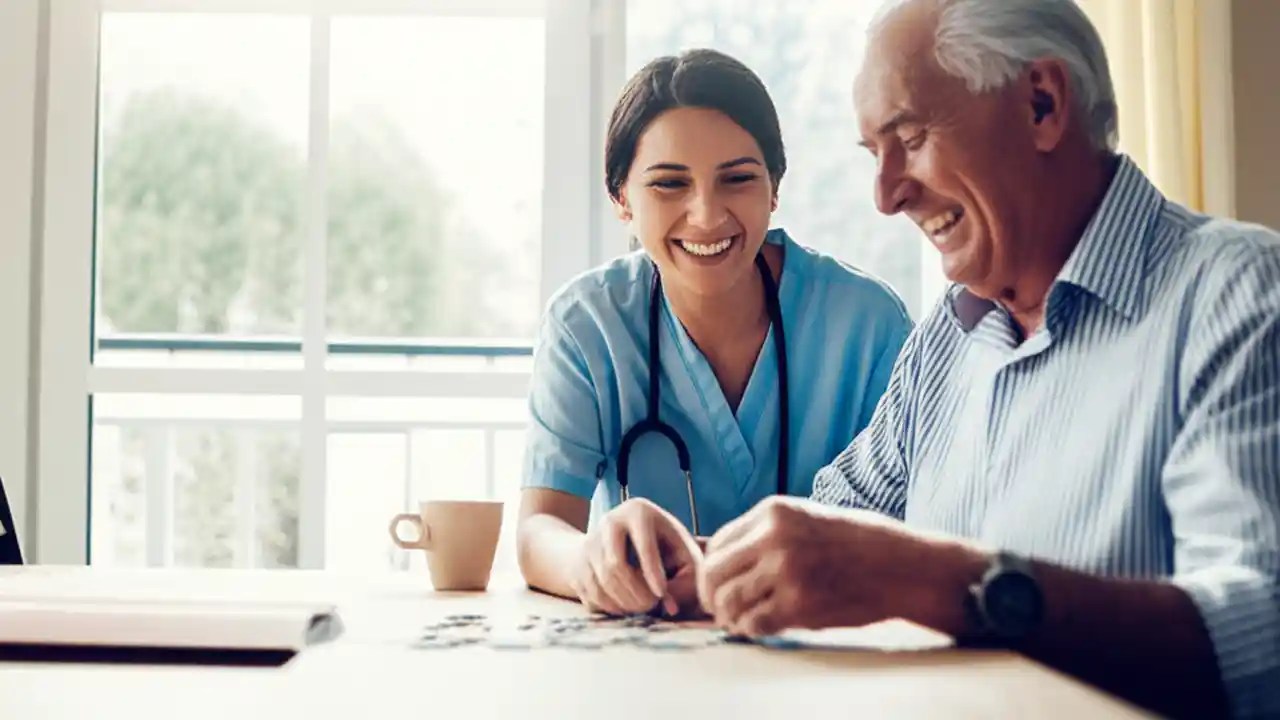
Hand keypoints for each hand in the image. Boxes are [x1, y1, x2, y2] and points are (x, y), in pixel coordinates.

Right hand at [570, 498, 701, 616]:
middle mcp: (609, 521)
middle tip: (652, 606)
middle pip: (616, 566)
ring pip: (601, 582)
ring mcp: (589, 541)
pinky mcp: (579, 564)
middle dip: (636, 593)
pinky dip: (610, 607)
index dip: (653, 574)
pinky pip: (591, 594)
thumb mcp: (683, 555)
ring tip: (642, 607)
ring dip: (624, 603)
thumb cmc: (665, 548)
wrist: (627, 542)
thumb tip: (671, 608)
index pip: (643, 546)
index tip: (662, 595)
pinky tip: (626, 606)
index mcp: (638, 511)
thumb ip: (686, 579)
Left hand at [697, 496, 979, 636]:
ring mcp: (785, 571)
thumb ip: (768, 533)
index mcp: (774, 511)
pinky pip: (754, 623)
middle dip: (711, 596)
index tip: (717, 584)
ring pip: (729, 601)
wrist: (903, 566)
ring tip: (739, 621)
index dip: (711, 569)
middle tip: (719, 610)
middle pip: (715, 573)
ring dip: (729, 616)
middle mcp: (773, 537)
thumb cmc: (859, 543)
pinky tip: (757, 629)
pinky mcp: (798, 603)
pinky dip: (749, 630)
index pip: (718, 543)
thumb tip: (727, 559)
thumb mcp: (808, 517)